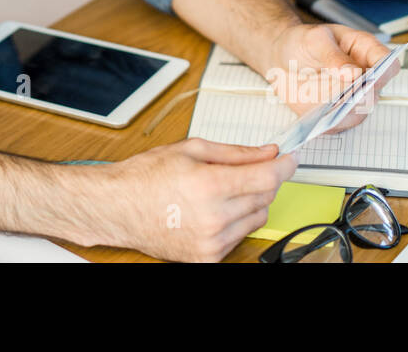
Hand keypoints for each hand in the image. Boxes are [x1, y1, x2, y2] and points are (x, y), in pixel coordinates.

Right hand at [101, 138, 296, 261]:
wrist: (118, 208)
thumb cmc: (146, 177)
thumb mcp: (190, 149)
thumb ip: (236, 152)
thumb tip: (268, 152)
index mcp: (209, 185)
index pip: (267, 177)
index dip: (284, 166)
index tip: (290, 158)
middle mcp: (213, 217)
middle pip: (265, 197)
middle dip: (263, 179)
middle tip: (246, 169)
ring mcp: (211, 242)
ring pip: (257, 218)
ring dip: (250, 202)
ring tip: (220, 191)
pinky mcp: (207, 258)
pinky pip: (240, 236)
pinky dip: (235, 221)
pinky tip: (213, 211)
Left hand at [261, 22, 394, 130]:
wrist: (284, 57)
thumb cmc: (305, 42)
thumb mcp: (315, 39)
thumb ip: (333, 55)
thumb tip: (353, 73)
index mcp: (366, 52)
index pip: (388, 64)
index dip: (385, 72)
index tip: (371, 77)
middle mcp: (364, 78)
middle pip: (375, 94)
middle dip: (361, 97)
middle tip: (348, 96)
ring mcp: (352, 98)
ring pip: (357, 114)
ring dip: (343, 114)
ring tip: (327, 110)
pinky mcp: (336, 114)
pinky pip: (336, 124)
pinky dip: (327, 123)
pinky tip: (315, 118)